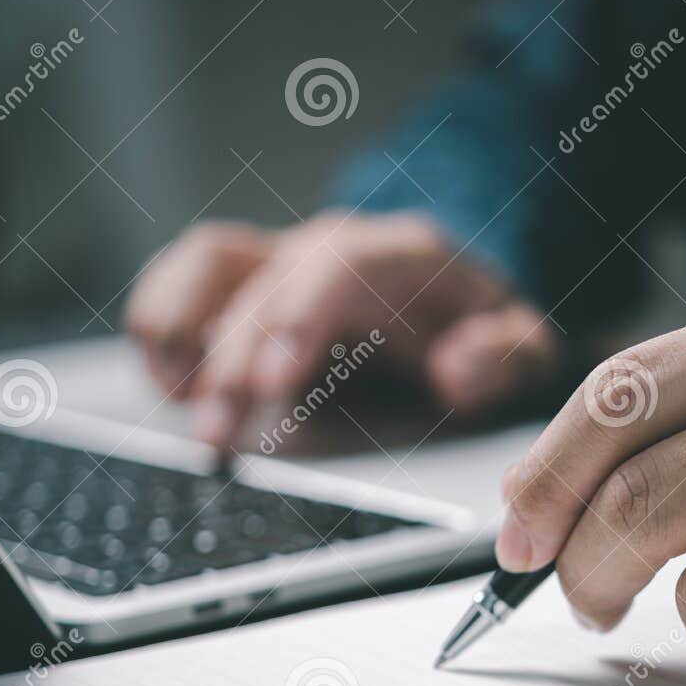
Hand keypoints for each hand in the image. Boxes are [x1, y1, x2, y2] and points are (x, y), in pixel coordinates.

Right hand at [124, 212, 561, 447]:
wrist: (450, 293)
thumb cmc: (481, 329)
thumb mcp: (523, 346)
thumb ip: (505, 356)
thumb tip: (458, 368)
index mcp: (401, 258)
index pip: (338, 267)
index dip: (297, 317)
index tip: (272, 379)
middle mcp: (329, 251)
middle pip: (262, 283)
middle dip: (231, 358)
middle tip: (217, 434)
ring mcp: (281, 263)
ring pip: (207, 262)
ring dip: (181, 329)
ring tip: (183, 402)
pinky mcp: (243, 286)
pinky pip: (181, 280)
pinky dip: (161, 325)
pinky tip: (171, 383)